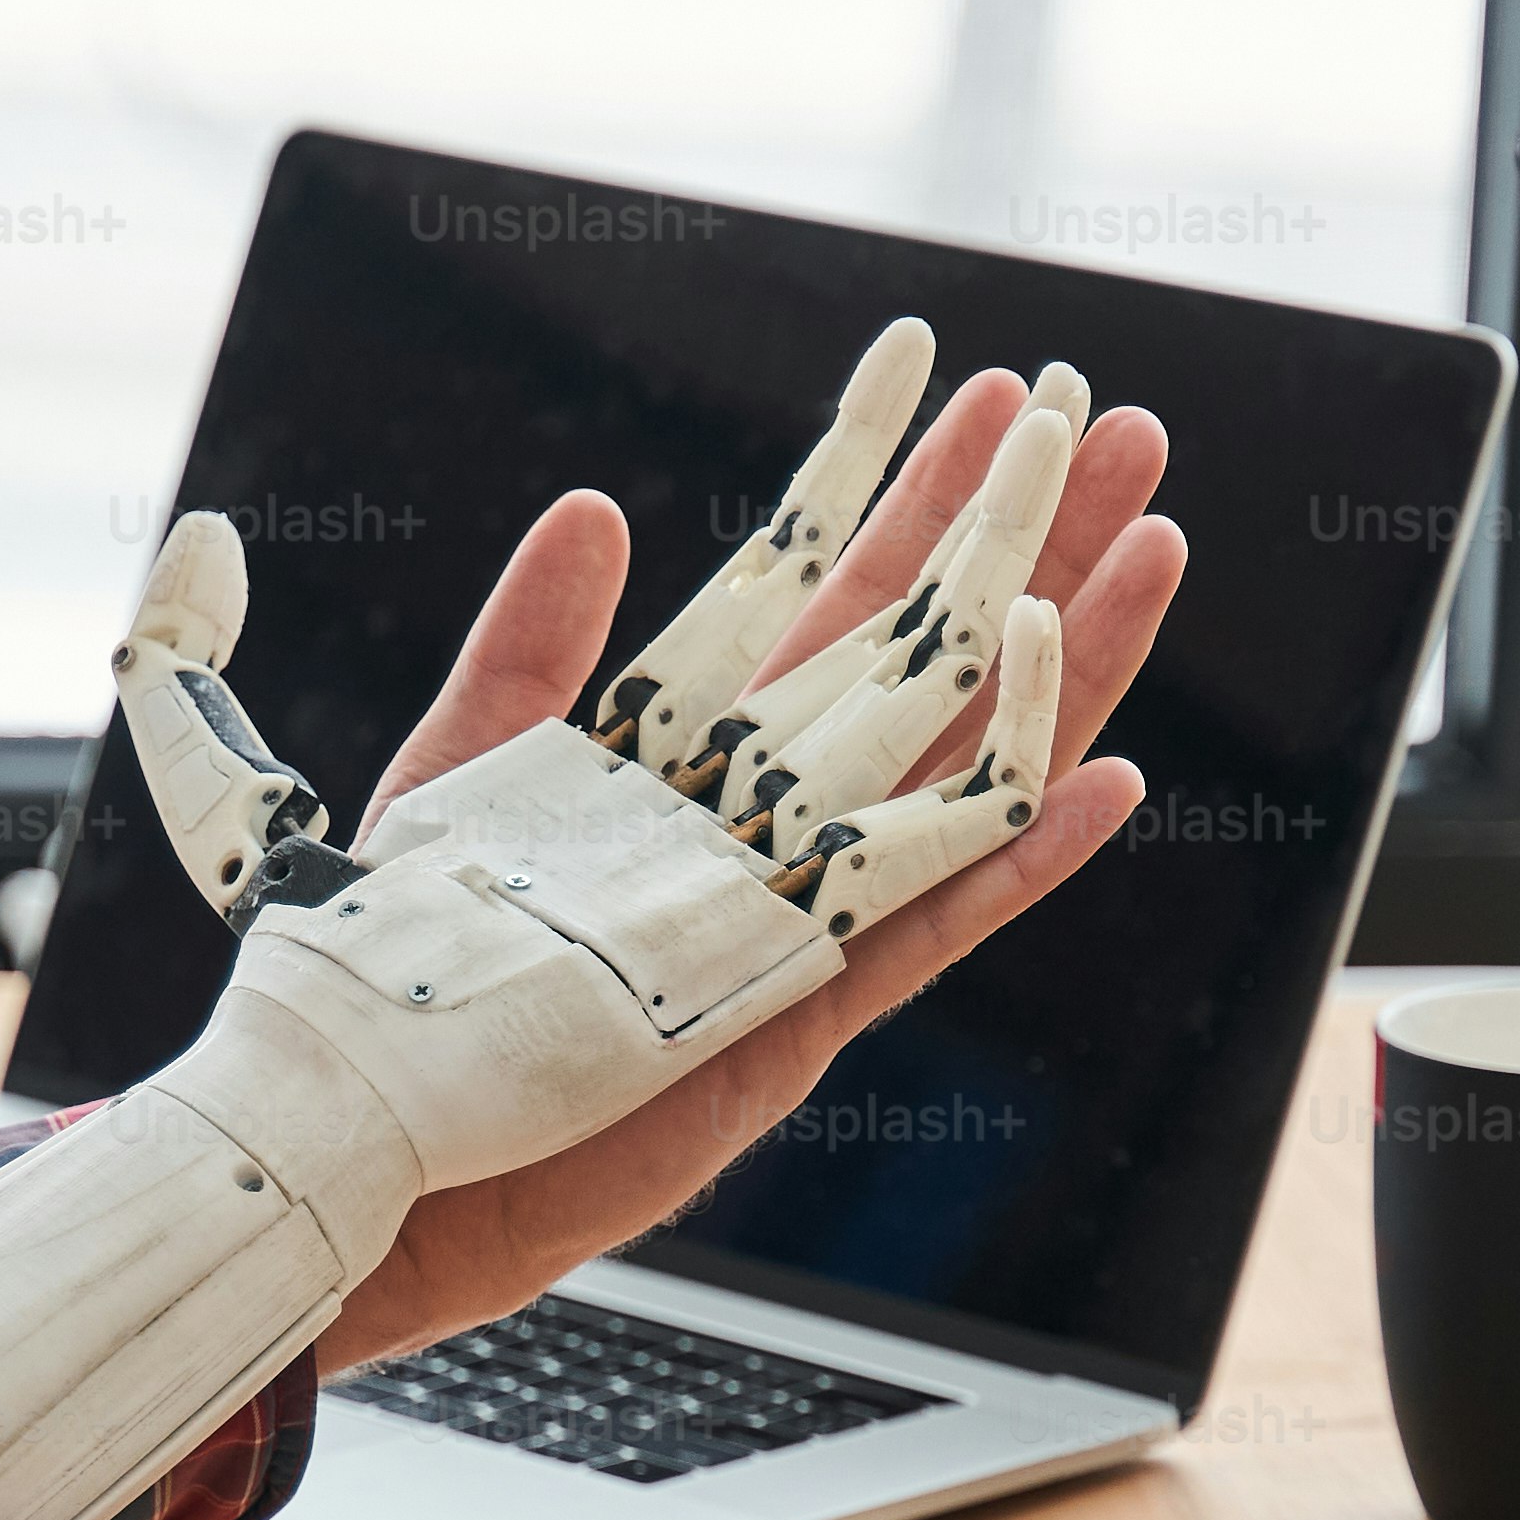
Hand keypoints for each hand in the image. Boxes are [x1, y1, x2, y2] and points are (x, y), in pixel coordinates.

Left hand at [301, 358, 1189, 1368]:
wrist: (363, 1143)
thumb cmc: (393, 970)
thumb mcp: (456, 772)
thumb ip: (530, 651)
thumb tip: (593, 507)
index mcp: (688, 746)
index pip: (817, 586)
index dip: (896, 483)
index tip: (970, 375)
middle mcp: (766, 818)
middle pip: (930, 652)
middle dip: (1027, 537)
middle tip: (1114, 416)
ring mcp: (798, 912)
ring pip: (969, 763)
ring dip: (1069, 658)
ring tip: (1156, 537)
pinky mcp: (798, 1013)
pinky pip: (934, 924)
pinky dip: (1024, 856)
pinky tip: (1109, 775)